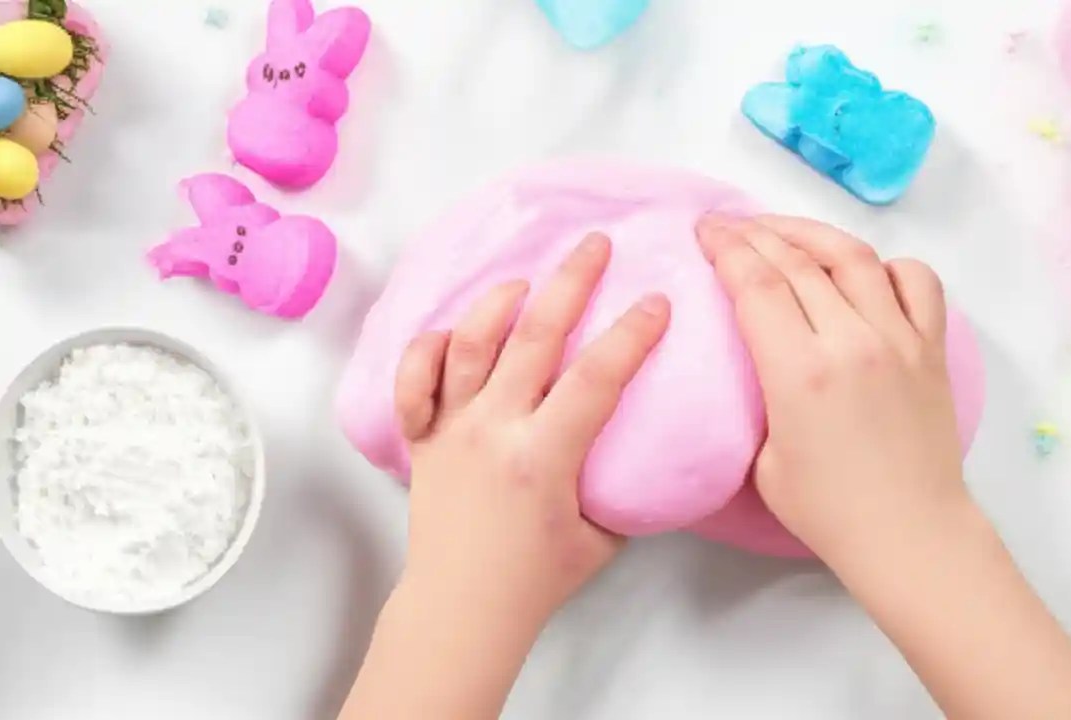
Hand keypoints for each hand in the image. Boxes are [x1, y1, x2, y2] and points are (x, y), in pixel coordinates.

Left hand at [393, 232, 669, 628]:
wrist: (461, 607)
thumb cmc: (535, 580)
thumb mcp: (602, 535)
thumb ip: (620, 484)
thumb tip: (643, 445)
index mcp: (543, 458)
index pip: (597, 378)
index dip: (631, 335)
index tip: (656, 302)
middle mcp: (493, 432)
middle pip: (534, 337)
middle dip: (571, 282)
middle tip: (594, 245)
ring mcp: (451, 430)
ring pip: (470, 343)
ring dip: (500, 301)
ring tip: (527, 279)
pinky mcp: (421, 438)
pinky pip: (414, 378)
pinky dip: (431, 346)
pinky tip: (458, 329)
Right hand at [695, 214, 967, 572]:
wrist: (910, 533)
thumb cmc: (828, 511)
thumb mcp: (763, 460)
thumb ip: (761, 394)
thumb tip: (760, 357)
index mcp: (800, 372)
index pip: (757, 284)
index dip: (726, 249)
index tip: (705, 231)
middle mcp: (852, 341)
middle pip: (797, 261)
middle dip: (754, 233)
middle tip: (727, 224)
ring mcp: (899, 338)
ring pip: (853, 257)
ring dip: (810, 234)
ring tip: (782, 229)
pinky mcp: (932, 347)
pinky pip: (916, 281)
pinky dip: (887, 264)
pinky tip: (864, 270)